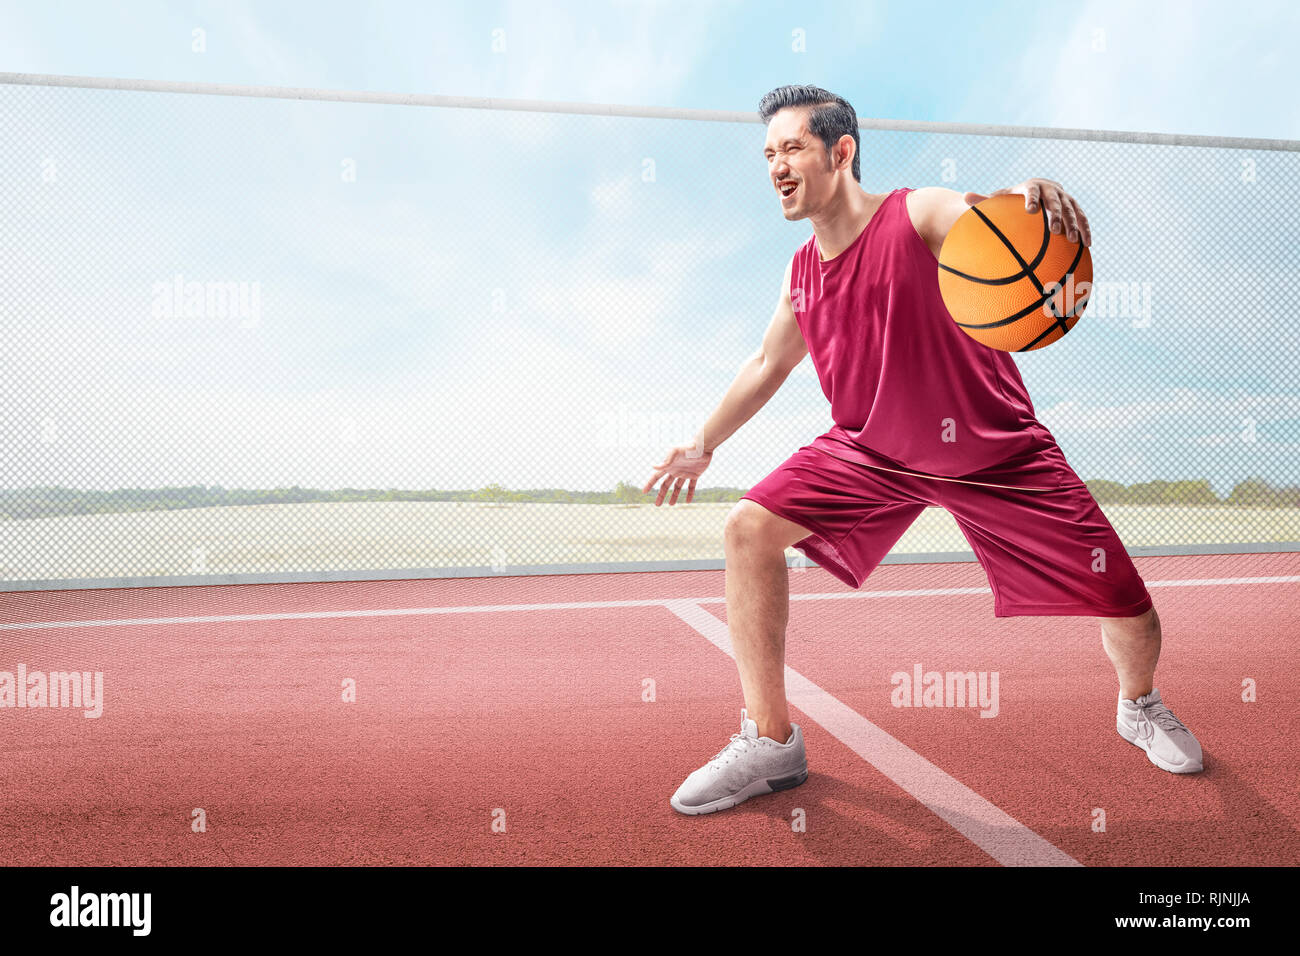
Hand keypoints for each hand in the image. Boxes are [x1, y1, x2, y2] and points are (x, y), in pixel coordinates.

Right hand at [643, 439, 711, 505]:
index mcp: (669, 466)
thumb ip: (666, 460)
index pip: (656, 477)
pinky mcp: (695, 474)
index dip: (649, 484)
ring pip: (677, 487)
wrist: (703, 446)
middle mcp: (675, 470)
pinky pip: (691, 486)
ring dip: (674, 496)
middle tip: (657, 505)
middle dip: (661, 495)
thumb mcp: (675, 452)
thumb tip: (653, 466)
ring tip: (671, 504)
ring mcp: (685, 473)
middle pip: (665, 485)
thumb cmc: (688, 447)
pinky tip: (688, 501)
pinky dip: (690, 494)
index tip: (644, 492)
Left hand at [963, 178, 1090, 245]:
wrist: (1039, 189)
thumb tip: (963, 196)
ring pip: (1072, 210)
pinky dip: (1086, 229)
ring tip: (1074, 240)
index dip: (1031, 199)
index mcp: (1032, 186)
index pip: (1031, 192)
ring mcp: (1066, 198)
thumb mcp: (1000, 198)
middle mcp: (1052, 190)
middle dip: (1055, 215)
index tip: (1030, 211)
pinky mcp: (1075, 207)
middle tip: (1053, 230)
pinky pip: (1083, 218)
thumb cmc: (1014, 199)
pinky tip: (1087, 244)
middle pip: (1054, 202)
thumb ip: (983, 200)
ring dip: (1074, 224)